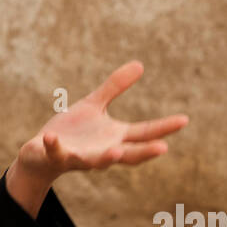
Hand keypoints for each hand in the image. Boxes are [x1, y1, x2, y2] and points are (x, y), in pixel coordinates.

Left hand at [19, 60, 188, 182]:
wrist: (42, 152)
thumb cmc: (74, 131)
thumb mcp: (94, 105)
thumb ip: (115, 87)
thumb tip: (140, 64)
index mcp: (114, 137)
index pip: (144, 133)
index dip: (164, 127)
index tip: (184, 119)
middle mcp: (103, 151)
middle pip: (128, 154)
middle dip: (144, 152)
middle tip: (164, 148)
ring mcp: (81, 156)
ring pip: (95, 161)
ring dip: (105, 158)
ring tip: (114, 153)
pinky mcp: (57, 156)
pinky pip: (56, 152)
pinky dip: (54, 145)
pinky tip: (51, 135)